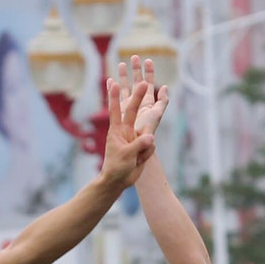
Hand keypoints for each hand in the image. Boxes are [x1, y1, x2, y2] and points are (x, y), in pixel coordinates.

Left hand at [98, 56, 167, 186]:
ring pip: (147, 135)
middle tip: (145, 82)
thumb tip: (151, 137)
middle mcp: (126, 131)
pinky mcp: (143, 146)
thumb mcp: (126, 155)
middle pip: (134, 111)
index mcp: (117, 130)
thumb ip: (139, 144)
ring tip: (136, 160)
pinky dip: (146, 155)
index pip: (116, 110)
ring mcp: (135, 138)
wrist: (119, 181)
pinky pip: (151, 147)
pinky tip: (138, 162)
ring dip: (144, 148)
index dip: (114, 97)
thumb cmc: (116, 167)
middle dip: (139, 96)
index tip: (114, 83)